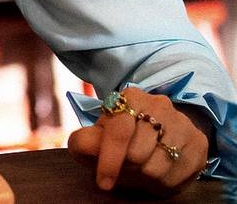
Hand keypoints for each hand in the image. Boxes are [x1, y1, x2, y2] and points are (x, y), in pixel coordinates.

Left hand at [67, 87, 208, 195]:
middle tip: (125, 168)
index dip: (109, 161)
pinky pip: (178, 177)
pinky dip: (163, 184)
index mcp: (130, 98)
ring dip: (144, 179)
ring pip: (158, 168)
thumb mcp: (95, 137)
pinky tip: (158, 175)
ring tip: (140, 172)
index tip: (103, 183)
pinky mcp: (199, 143)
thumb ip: (84, 141)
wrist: (157, 134)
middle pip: (137, 154)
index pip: (118, 132)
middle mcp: (160, 105)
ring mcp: (183, 123)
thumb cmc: (119, 138)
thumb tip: (86, 146)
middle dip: (126, 169)